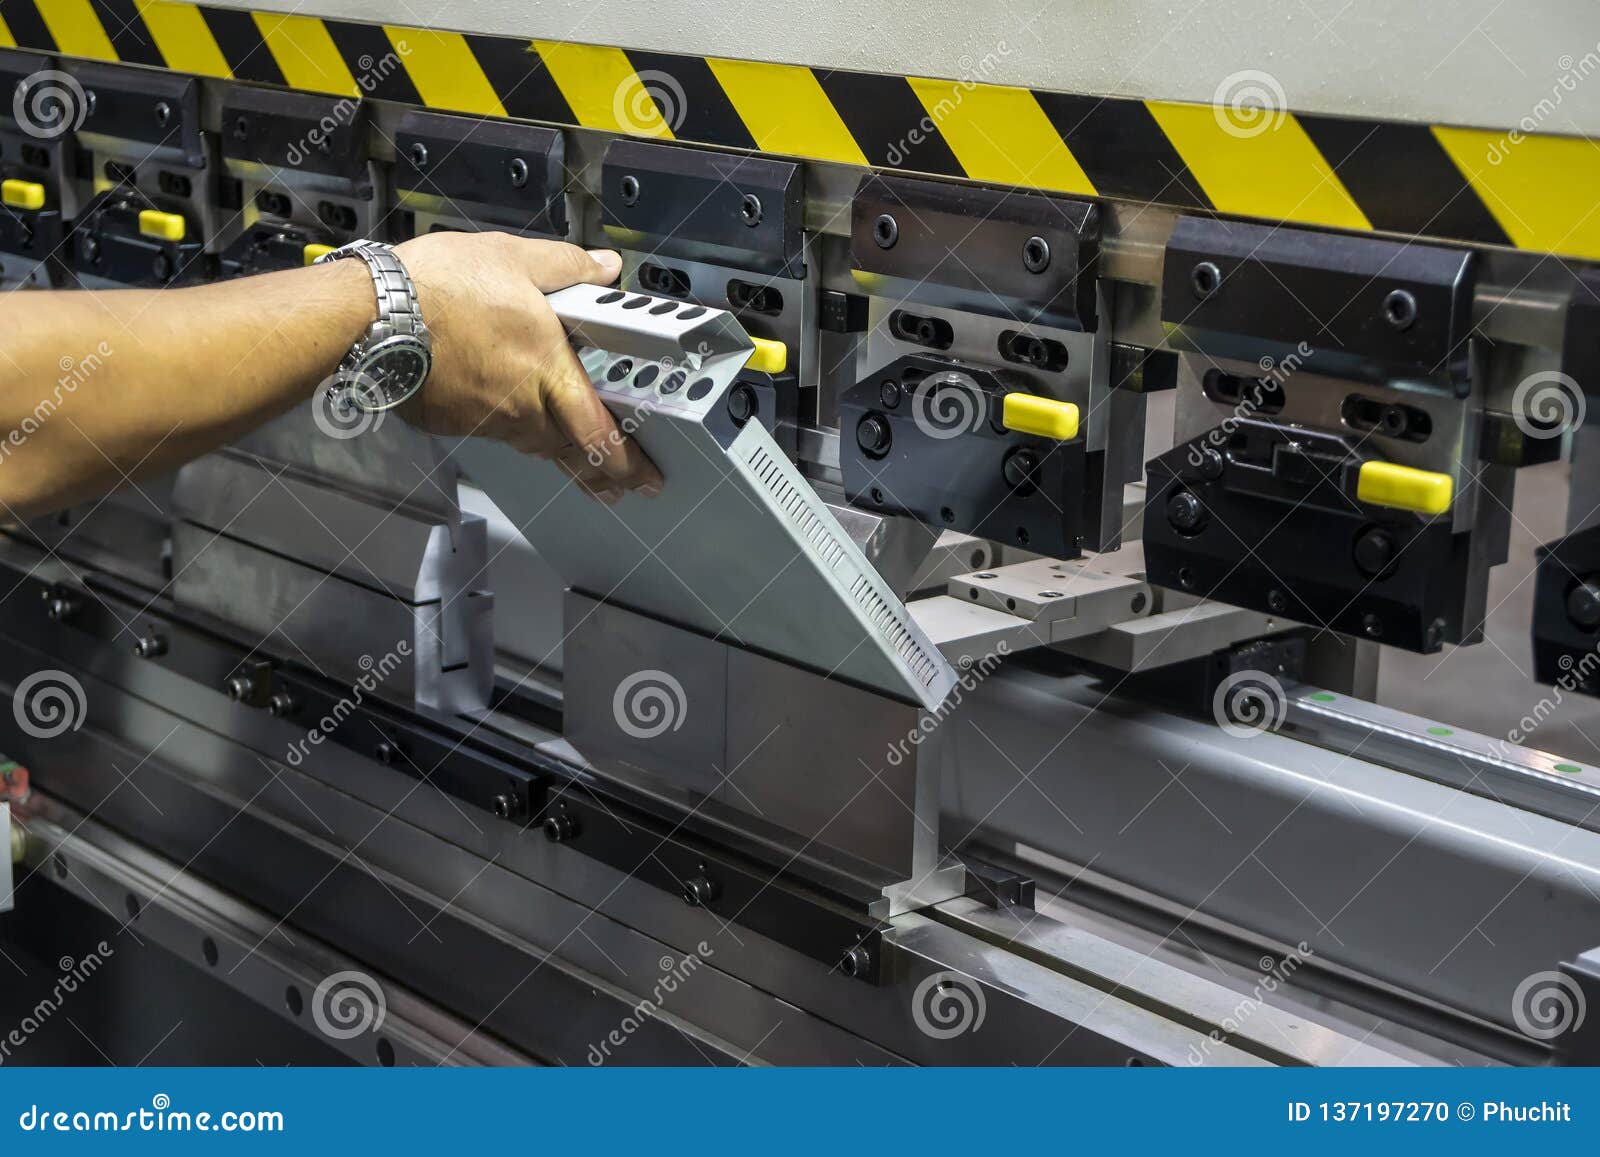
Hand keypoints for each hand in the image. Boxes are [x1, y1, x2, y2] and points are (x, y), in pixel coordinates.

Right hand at [393, 231, 661, 501]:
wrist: (371, 315)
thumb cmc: (440, 287)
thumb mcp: (514, 258)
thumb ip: (569, 267)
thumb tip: (606, 268)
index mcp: (549, 370)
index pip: (599, 432)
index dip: (627, 462)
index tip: (645, 476)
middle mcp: (522, 406)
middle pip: (570, 453)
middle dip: (601, 475)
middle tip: (620, 486)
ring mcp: (486, 419)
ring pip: (532, 443)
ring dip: (557, 451)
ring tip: (572, 452)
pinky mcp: (453, 422)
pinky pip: (493, 430)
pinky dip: (509, 427)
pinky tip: (510, 414)